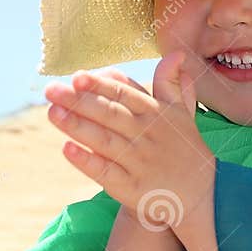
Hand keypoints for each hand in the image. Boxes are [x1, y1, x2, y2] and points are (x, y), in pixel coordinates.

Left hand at [44, 50, 214, 229]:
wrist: (201, 197)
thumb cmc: (184, 150)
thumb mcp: (183, 114)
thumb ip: (172, 84)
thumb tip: (176, 53)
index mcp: (157, 114)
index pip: (125, 95)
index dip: (100, 85)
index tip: (76, 75)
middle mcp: (148, 136)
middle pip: (110, 114)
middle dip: (79, 101)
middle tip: (51, 90)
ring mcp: (139, 163)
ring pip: (104, 141)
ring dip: (78, 126)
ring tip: (52, 112)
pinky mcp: (132, 188)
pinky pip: (106, 173)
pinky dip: (87, 162)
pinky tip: (67, 150)